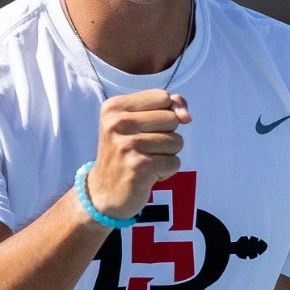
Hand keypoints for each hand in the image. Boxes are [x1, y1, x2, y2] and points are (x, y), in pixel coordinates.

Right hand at [88, 89, 190, 219]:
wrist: (103, 192)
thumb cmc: (126, 153)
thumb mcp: (137, 123)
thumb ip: (166, 107)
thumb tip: (186, 116)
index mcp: (114, 106)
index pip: (163, 97)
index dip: (166, 113)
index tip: (149, 128)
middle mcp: (118, 123)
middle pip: (172, 119)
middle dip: (167, 136)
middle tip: (144, 148)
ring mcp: (127, 145)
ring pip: (176, 141)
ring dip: (167, 155)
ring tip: (145, 161)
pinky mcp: (139, 166)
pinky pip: (174, 162)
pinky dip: (166, 171)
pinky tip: (147, 175)